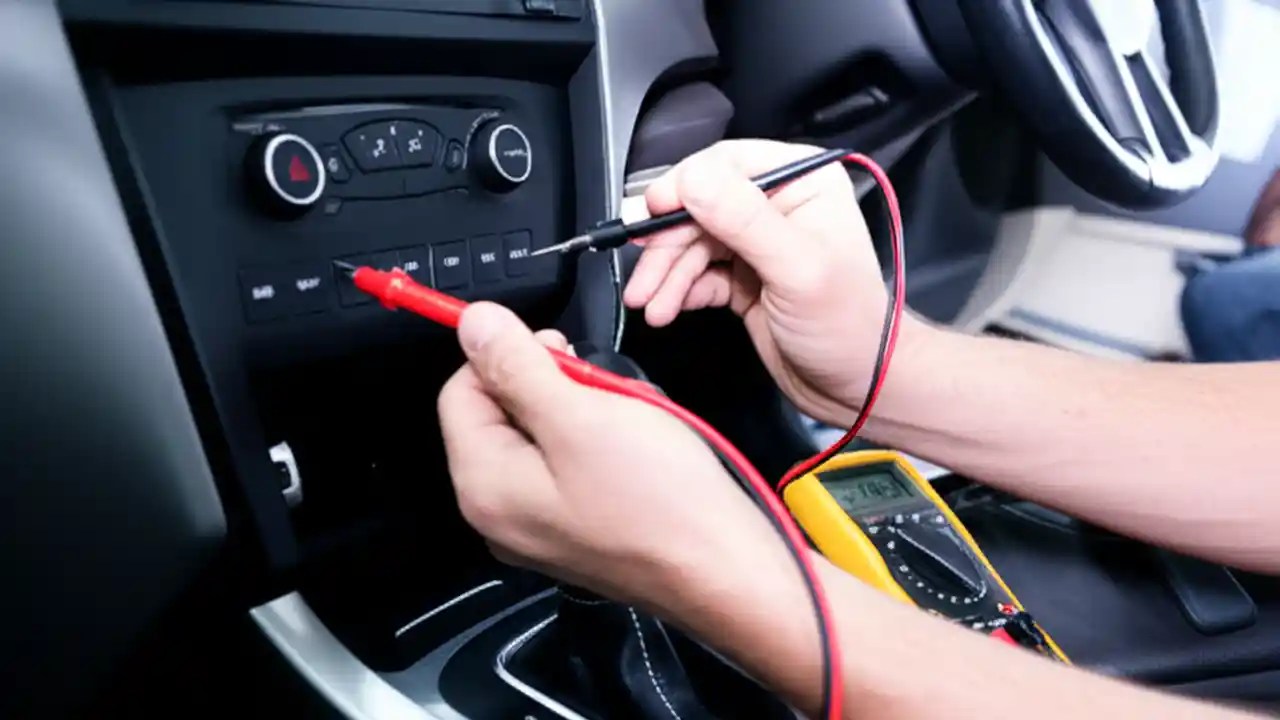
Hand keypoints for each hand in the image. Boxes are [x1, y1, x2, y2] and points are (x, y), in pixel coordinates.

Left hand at [437, 302, 781, 609]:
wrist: (726, 571)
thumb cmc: (660, 499)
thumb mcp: (581, 414)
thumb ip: (517, 365)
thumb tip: (472, 324)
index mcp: (484, 485)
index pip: (460, 390)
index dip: (505, 355)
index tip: (560, 347)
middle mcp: (500, 512)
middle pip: (502, 412)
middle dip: (554, 383)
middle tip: (605, 387)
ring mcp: (540, 526)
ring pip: (543, 433)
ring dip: (588, 408)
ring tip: (632, 419)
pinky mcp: (579, 530)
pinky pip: (572, 464)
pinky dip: (604, 440)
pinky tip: (642, 446)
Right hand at [624, 139, 927, 424]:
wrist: (857, 387)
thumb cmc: (845, 326)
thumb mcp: (796, 268)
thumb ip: (744, 219)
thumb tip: (691, 178)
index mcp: (803, 183)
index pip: (727, 164)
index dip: (684, 186)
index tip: (651, 213)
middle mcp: (777, 204)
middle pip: (700, 206)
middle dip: (666, 243)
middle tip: (642, 277)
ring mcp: (757, 242)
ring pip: (692, 242)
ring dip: (665, 273)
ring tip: (648, 305)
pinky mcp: (742, 277)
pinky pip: (697, 273)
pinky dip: (677, 290)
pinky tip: (664, 311)